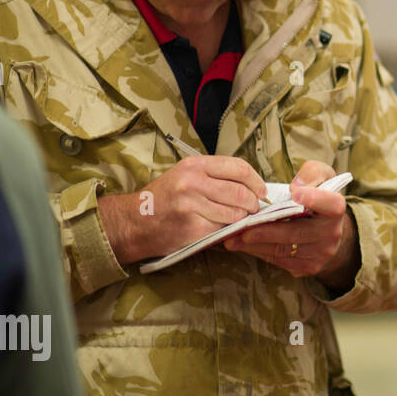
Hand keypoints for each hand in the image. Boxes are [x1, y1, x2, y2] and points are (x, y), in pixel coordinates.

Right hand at [100, 155, 266, 262]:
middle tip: (253, 208)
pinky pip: (222, 229)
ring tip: (233, 218)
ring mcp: (192, 206)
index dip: (256, 180)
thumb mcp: (185, 175)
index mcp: (194, 165)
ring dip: (241, 218)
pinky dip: (226, 230)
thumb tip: (252, 184)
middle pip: (241, 192)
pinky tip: (219, 227)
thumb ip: (215, 176)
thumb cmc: (164, 198)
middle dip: (253, 203)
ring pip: (236, 213)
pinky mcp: (192, 227)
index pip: (239, 168)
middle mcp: (193, 182)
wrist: (134, 222)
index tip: (262, 190)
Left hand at [224, 160, 357, 282]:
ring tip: (232, 238)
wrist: (328, 231)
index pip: (330, 204)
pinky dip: (259, 252)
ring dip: (256, 244)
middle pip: (297, 232)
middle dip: (267, 231)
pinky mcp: (307, 267)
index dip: (314, 199)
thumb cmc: (319, 199)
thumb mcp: (321, 177)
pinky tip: (243, 245)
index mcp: (336, 209)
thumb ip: (312, 173)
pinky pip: (279, 260)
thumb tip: (296, 186)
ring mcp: (320, 253)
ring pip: (284, 250)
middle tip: (243, 228)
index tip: (295, 193)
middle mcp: (332, 234)